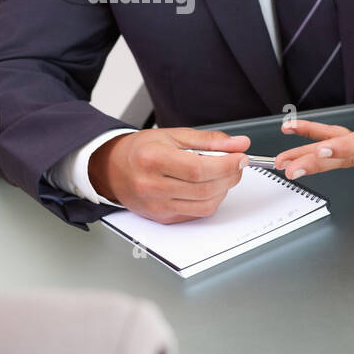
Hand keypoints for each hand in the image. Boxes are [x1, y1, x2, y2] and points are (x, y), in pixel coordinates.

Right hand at [89, 127, 250, 223]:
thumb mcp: (173, 135)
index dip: (226, 165)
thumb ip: (208, 141)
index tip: (241, 157)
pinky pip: (196, 214)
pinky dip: (209, 201)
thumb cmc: (140, 150)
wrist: (113, 169)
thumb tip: (239, 144)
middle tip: (236, 164)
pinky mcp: (162, 218)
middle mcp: (152, 186)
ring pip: (204, 205)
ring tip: (222, 175)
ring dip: (222, 191)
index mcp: (153, 159)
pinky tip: (207, 187)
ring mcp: (157, 206)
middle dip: (229, 176)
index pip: (199, 168)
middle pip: (204, 189)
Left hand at [273, 53, 353, 178]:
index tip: (322, 150)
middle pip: (349, 157)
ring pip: (343, 157)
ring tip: (286, 161)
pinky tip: (304, 147)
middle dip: (317, 163)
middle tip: (291, 166)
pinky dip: (323, 150)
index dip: (345, 147)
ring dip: (313, 160)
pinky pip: (346, 150)